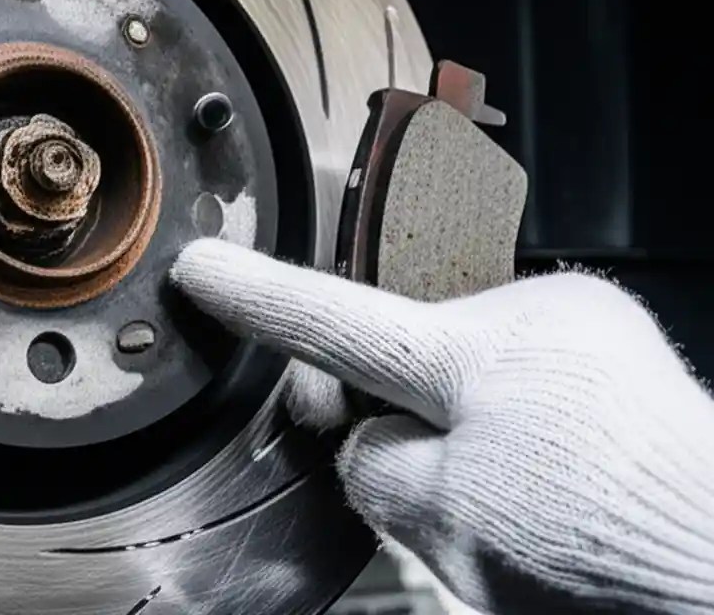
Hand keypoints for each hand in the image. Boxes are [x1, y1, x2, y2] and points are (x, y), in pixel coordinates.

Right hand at [171, 238, 713, 614]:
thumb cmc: (612, 555)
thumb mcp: (448, 528)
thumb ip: (370, 464)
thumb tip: (366, 432)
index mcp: (479, 352)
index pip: (334, 320)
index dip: (256, 298)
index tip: (204, 265)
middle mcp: (536, 315)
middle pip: (404, 356)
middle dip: (396, 413)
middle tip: (439, 494)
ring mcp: (586, 327)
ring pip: (463, 372)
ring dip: (459, 423)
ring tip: (518, 496)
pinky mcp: (617, 353)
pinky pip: (520, 377)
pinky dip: (509, 421)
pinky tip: (545, 473)